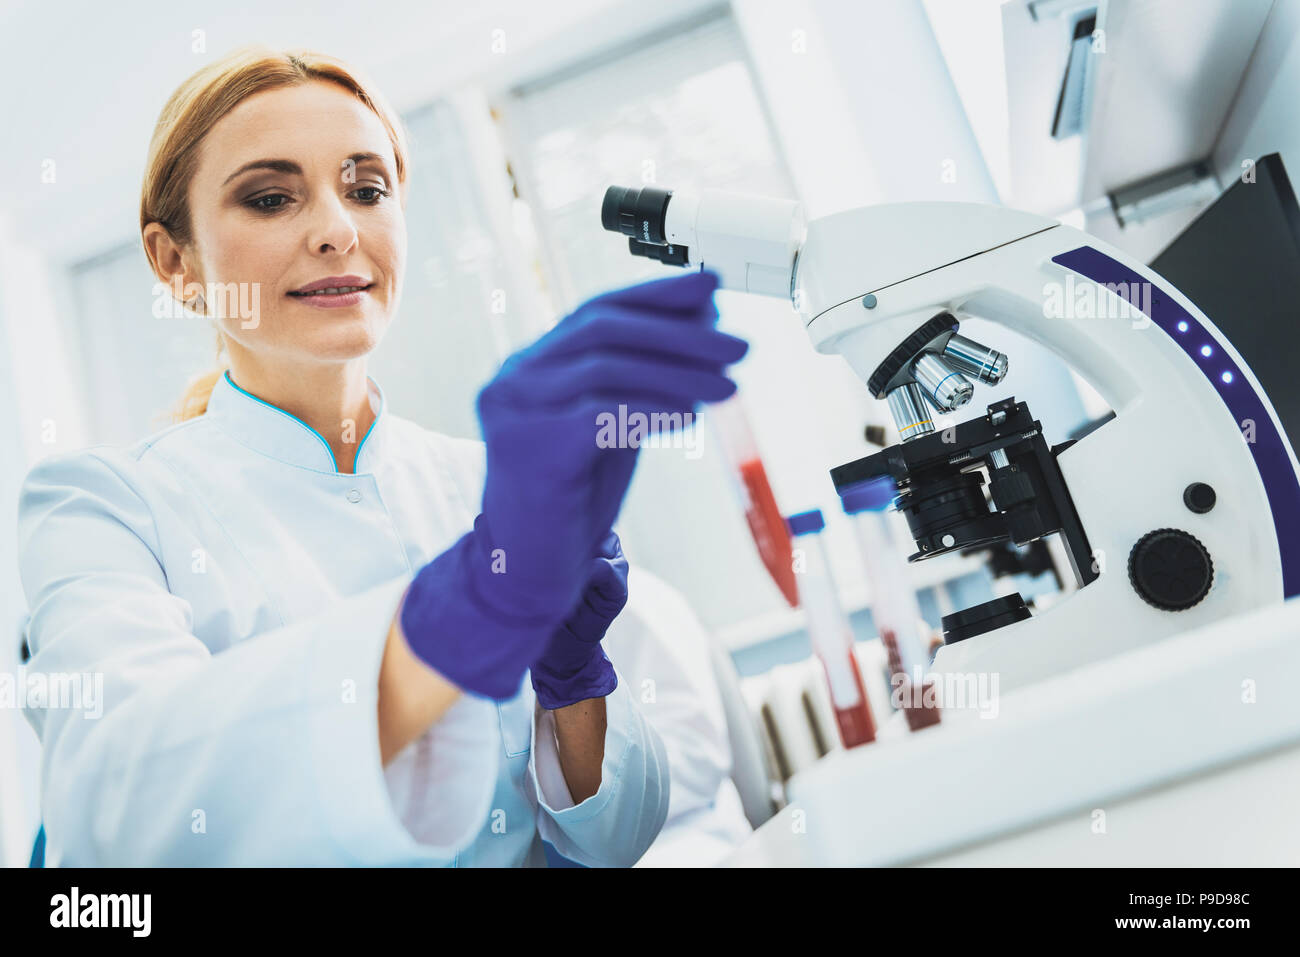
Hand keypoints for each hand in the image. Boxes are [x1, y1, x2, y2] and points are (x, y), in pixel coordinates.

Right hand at [400, 269, 746, 699]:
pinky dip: (650, 409)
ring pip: (607, 366)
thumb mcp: (612, 425)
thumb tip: (704, 321)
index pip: (599, 310)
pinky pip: (599, 414)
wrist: (527, 572)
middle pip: (605, 330)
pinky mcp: (527, 446)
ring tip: (728, 387)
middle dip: (680, 334)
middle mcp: (516, 376)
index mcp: (533, 363)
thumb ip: (645, 378)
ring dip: (678, 372)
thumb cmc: (572, 500)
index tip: (713, 287)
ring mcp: (514, 409)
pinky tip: (688, 417)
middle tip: (739, 346)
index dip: (658, 295)